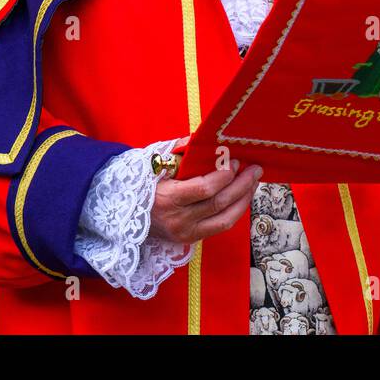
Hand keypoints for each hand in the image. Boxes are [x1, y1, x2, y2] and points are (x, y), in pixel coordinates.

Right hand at [147, 136, 262, 243]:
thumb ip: (179, 153)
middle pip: (219, 203)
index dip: (224, 176)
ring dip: (244, 199)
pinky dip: (234, 211)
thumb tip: (204, 140)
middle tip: (255, 169)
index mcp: (168, 199)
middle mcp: (179, 220)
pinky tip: (242, 197)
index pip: (204, 189)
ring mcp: (186, 233)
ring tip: (254, 182)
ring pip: (225, 220)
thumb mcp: (155, 166)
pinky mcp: (191, 239)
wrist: (124, 216)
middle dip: (242, 185)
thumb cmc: (143, 185)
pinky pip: (220, 226)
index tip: (234, 162)